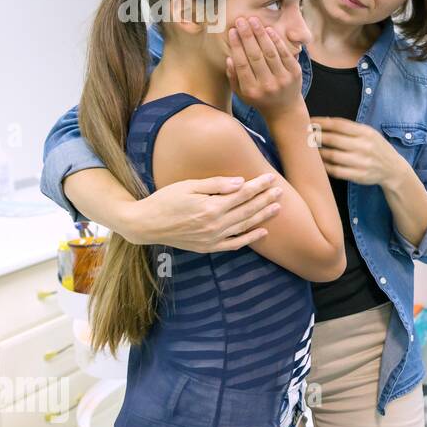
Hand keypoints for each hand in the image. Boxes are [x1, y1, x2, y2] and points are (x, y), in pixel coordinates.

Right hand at [125, 174, 281, 251]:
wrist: (145, 225)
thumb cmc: (165, 200)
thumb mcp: (188, 186)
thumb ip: (215, 184)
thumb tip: (240, 182)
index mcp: (211, 207)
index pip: (242, 194)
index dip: (259, 186)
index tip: (271, 179)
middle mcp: (215, 224)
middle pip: (247, 210)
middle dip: (265, 199)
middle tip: (280, 191)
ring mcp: (213, 238)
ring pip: (244, 226)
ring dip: (262, 217)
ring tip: (277, 208)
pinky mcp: (208, 247)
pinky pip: (234, 244)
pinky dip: (249, 239)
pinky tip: (262, 232)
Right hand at [226, 16, 302, 119]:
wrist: (285, 109)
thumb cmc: (259, 98)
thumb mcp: (241, 93)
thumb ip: (233, 77)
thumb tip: (229, 58)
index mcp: (251, 91)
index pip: (242, 64)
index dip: (236, 46)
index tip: (232, 31)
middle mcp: (267, 85)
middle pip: (255, 56)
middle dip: (247, 36)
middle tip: (241, 20)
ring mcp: (283, 79)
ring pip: (270, 52)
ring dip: (261, 34)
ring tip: (254, 20)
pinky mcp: (295, 73)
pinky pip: (284, 53)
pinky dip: (276, 40)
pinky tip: (268, 29)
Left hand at [311, 116, 402, 186]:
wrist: (393, 169)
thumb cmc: (377, 148)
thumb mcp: (369, 133)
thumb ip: (350, 128)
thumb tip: (324, 122)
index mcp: (365, 132)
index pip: (338, 125)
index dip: (321, 123)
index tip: (309, 122)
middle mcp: (364, 146)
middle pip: (333, 139)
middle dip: (316, 136)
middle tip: (304, 136)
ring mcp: (361, 162)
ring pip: (332, 155)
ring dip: (318, 152)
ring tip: (309, 150)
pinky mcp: (359, 175)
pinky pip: (336, 170)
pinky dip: (325, 166)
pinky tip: (320, 163)